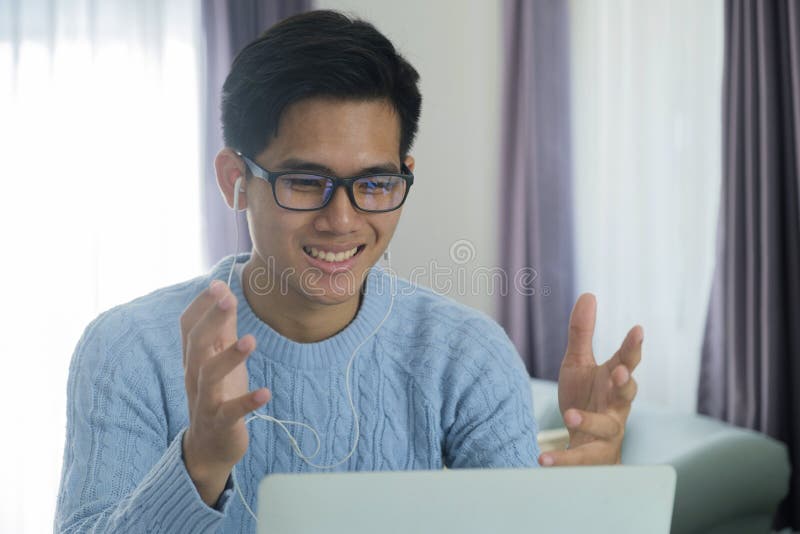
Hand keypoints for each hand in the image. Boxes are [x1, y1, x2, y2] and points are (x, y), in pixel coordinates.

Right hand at [180, 280, 270, 504]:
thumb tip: (226, 291)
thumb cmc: (218, 395)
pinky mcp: (221, 423)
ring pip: (209, 375)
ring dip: (230, 356)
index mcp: (195, 358)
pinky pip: (231, 412)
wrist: (209, 448)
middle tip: (228, 299)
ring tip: (252, 340)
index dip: (201, 305)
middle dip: (211, 320)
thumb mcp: (221, 358)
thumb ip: (224, 327)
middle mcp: (195, 377)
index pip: (188, 326)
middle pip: (195, 344)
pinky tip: (265, 392)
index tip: (219, 285)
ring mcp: (206, 401)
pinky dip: (248, 402)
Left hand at [539, 293, 641, 466]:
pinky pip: (580, 458)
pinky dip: (563, 460)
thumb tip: (588, 295)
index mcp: (613, 380)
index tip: (638, 330)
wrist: (584, 442)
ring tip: (569, 414)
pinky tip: (543, 459)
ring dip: (589, 420)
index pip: (627, 360)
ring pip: (606, 427)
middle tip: (619, 371)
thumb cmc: (586, 397)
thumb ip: (582, 333)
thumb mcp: (578, 363)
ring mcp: (608, 432)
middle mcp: (617, 405)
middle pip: (627, 392)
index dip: (633, 346)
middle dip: (624, 381)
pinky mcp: (592, 455)